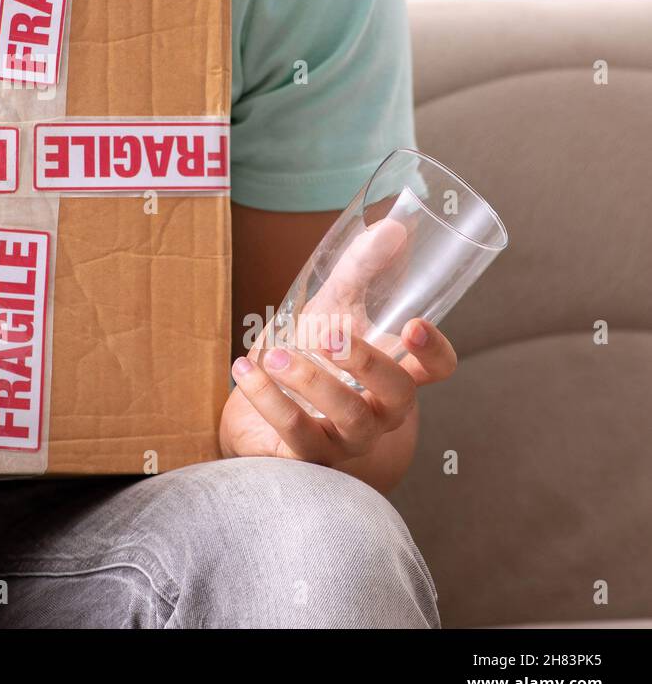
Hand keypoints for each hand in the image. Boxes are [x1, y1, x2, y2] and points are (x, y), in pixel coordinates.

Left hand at [219, 218, 456, 465]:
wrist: (259, 411)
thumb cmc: (308, 357)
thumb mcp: (331, 307)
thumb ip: (360, 269)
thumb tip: (392, 226)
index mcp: (394, 372)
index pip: (438, 370)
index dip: (435, 352)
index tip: (415, 323)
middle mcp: (380, 411)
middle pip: (399, 396)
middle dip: (367, 363)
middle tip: (329, 334)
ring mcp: (348, 439)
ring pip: (350, 419)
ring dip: (312, 381)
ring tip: (277, 353)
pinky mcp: (309, 457)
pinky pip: (297, 435)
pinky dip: (268, 400)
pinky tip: (245, 369)